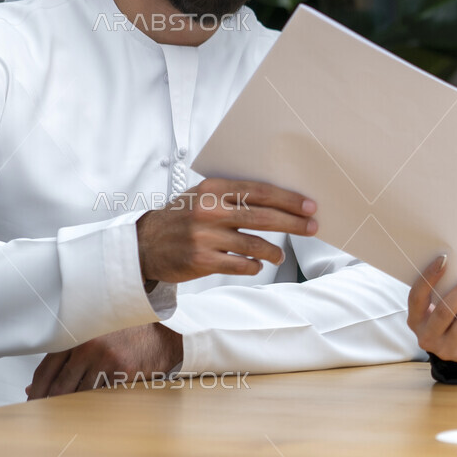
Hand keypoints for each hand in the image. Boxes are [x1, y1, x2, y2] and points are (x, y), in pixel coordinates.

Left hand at [26, 323, 183, 398]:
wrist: (164, 334)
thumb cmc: (126, 335)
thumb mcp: (94, 337)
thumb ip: (65, 357)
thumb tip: (34, 387)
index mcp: (78, 334)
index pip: (46, 368)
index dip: (37, 389)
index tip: (32, 401)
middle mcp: (90, 346)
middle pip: (60, 385)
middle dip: (51, 402)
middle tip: (46, 413)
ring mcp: (107, 360)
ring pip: (79, 394)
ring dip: (72, 405)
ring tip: (69, 411)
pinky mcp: (123, 373)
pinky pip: (100, 396)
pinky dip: (94, 403)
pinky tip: (92, 406)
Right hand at [135, 178, 317, 283]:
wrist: (144, 244)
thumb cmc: (182, 217)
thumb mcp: (202, 196)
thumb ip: (234, 195)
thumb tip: (279, 200)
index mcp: (213, 190)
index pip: (260, 192)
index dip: (289, 200)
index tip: (309, 206)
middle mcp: (210, 211)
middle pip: (264, 217)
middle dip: (294, 223)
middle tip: (312, 227)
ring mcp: (205, 237)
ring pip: (255, 244)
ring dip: (274, 251)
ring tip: (280, 255)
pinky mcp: (202, 261)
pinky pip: (240, 265)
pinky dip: (254, 266)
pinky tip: (257, 265)